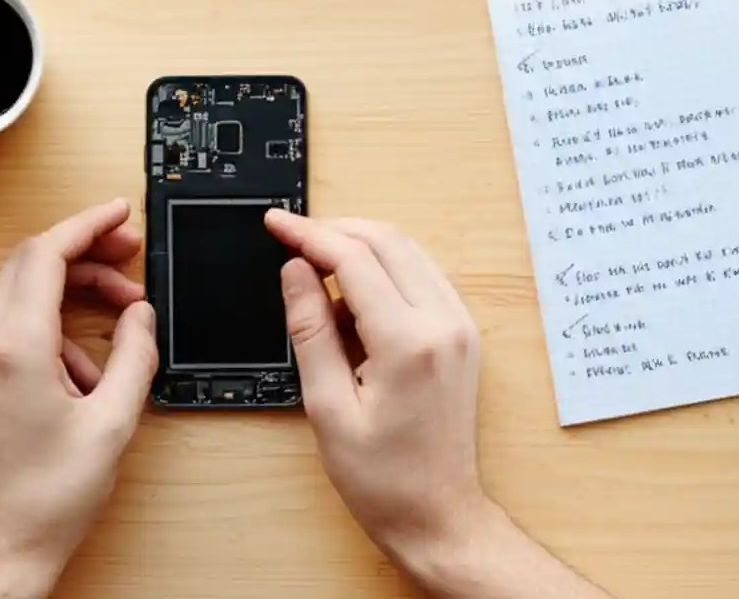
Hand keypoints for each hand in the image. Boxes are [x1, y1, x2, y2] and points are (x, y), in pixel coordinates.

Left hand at [0, 199, 157, 598]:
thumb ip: (134, 356)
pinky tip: (88, 366)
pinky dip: (54, 325)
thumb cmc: (47, 498)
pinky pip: (13, 327)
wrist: (0, 548)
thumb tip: (140, 316)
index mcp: (14, 349)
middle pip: (29, 264)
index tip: (118, 212)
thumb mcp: (113, 423)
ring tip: (121, 316)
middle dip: (83, 251)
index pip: (46, 255)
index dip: (86, 225)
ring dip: (71, 291)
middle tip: (128, 253)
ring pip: (21, 293)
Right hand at [266, 212, 611, 597]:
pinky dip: (384, 271)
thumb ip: (310, 331)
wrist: (438, 514)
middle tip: (290, 237)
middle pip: (387, 241)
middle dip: (334, 231)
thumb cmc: (383, 479)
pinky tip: (350, 298)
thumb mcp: (327, 408)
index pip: (354, 259)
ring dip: (360, 248)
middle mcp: (444, 325)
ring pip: (407, 252)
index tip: (276, 223)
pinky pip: (421, 277)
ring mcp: (460, 327)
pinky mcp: (462, 334)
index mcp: (409, 343)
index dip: (308, 234)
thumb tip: (295, 272)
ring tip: (314, 273)